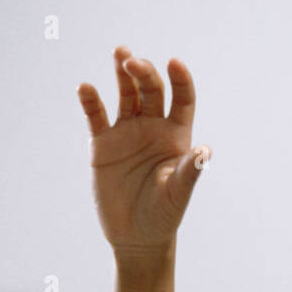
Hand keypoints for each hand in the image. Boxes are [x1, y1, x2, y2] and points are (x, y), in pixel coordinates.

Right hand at [77, 46, 209, 254]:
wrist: (136, 237)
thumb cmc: (164, 216)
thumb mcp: (178, 194)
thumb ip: (189, 171)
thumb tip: (205, 151)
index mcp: (176, 136)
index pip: (182, 99)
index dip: (180, 79)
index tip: (174, 63)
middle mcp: (152, 128)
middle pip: (151, 89)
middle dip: (143, 73)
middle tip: (132, 62)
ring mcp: (127, 133)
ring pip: (126, 94)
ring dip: (123, 74)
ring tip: (120, 54)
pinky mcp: (103, 144)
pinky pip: (96, 116)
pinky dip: (91, 101)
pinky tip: (86, 89)